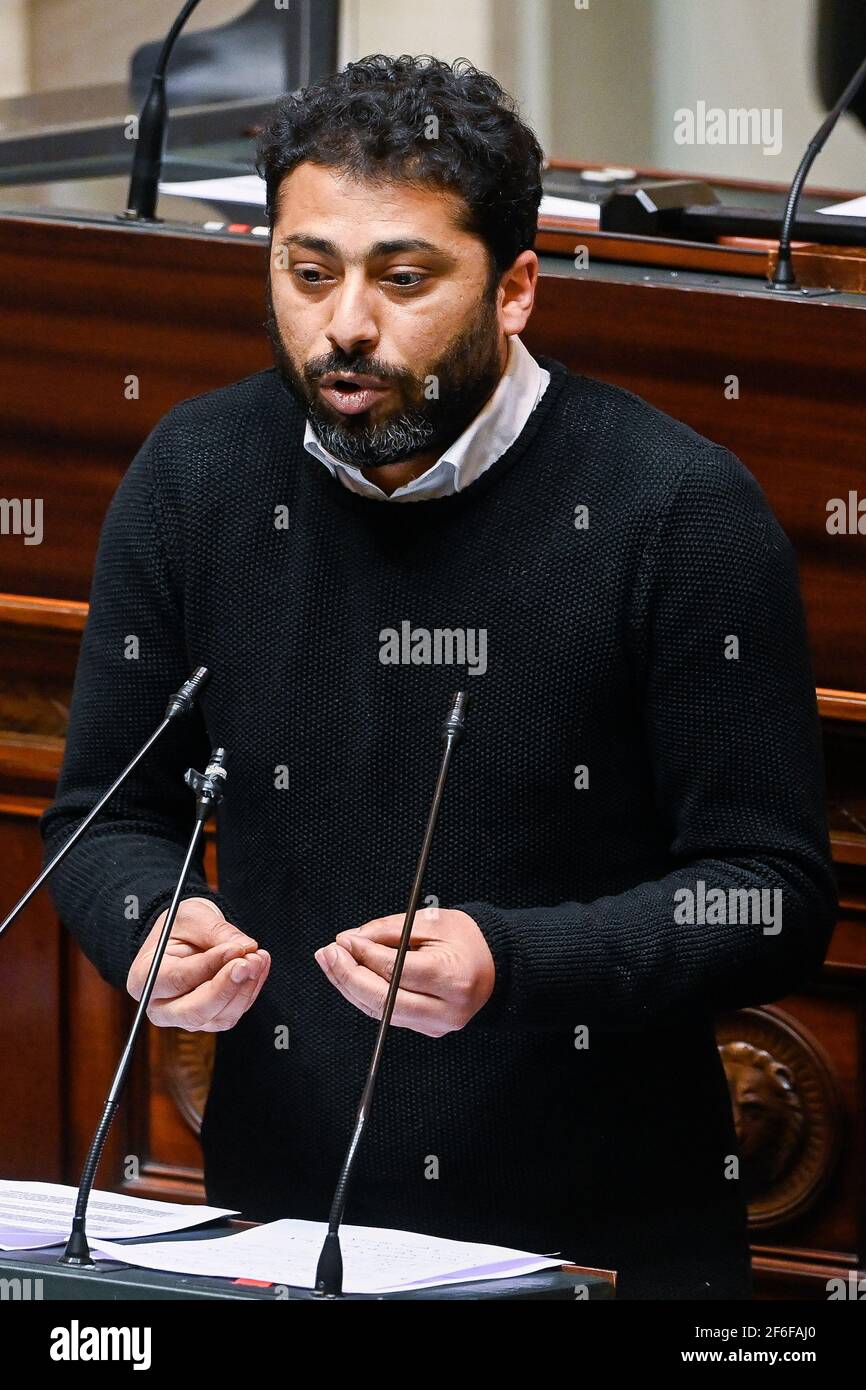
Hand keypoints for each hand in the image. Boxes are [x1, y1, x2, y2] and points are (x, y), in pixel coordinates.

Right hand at [127, 896, 270, 1030]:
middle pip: (195, 1012)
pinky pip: (233, 1013)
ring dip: (246, 988)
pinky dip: (250, 990)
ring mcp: (184, 1018)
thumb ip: (217, 931)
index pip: (178, 980)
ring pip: (220, 1017)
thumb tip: (246, 948)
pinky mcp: (208, 1020)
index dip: (210, 966)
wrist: (186, 938)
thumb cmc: (182, 927)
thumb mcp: (193, 917)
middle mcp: (160, 1006)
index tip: (236, 949)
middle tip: (250, 961)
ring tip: (258, 957)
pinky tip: (257, 965)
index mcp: (144, 977)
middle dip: (228, 987)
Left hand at [314, 909, 494, 1037]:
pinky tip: (348, 977)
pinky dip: (364, 996)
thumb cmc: (466, 940)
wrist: (494, 966)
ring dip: (349, 987)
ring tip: (330, 962)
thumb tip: (351, 939)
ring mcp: (435, 1024)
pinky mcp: (426, 1030)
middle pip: (384, 999)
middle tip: (328, 953)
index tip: (344, 940)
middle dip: (349, 975)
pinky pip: (386, 1015)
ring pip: (380, 1011)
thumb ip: (389, 930)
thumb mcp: (432, 921)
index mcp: (452, 977)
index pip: (397, 970)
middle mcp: (445, 1008)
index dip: (364, 955)